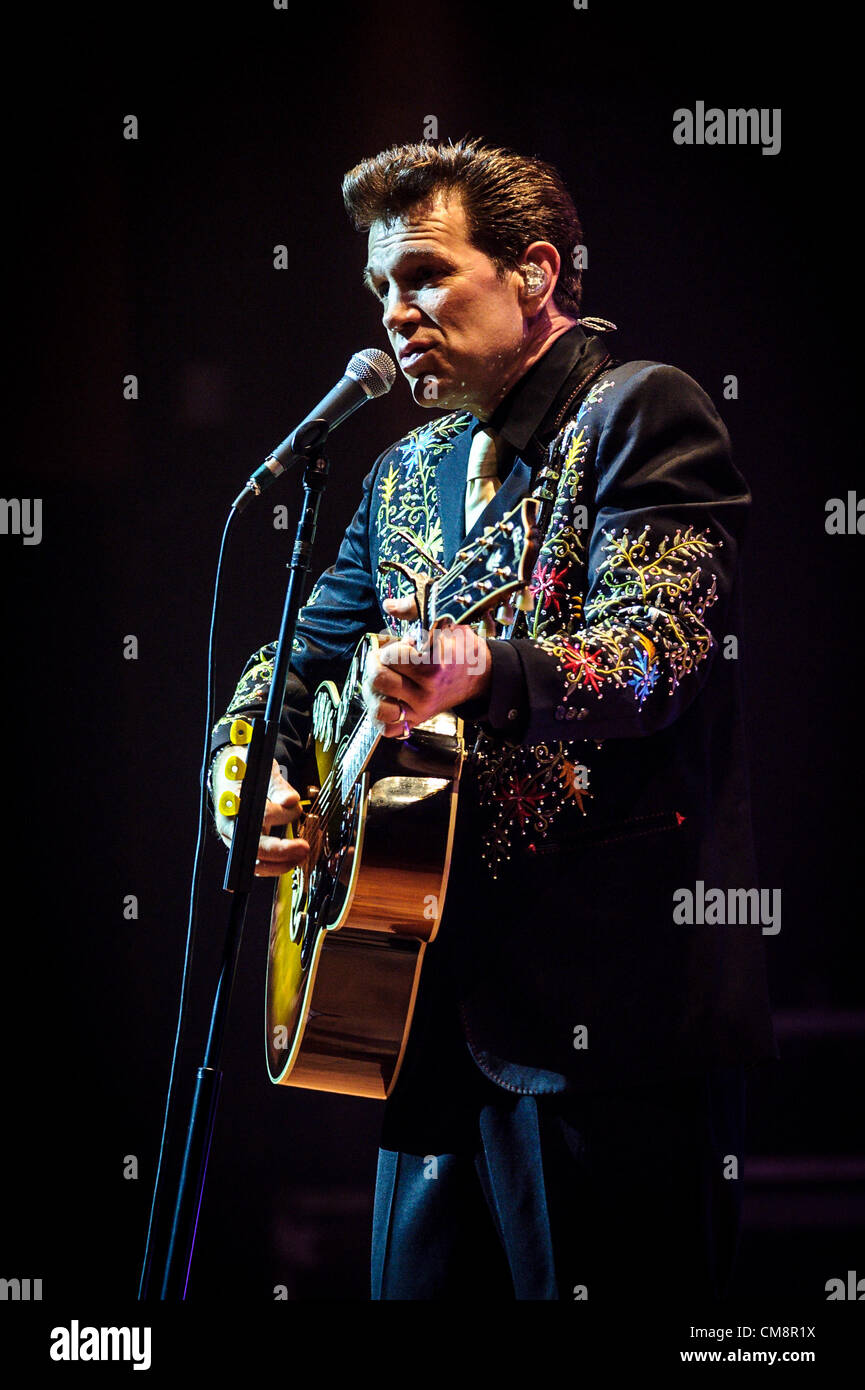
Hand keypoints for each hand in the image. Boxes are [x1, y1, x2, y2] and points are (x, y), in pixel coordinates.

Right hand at [212, 750, 309, 876]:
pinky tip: (290, 860)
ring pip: (253, 862)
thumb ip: (277, 786)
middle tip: (303, 847)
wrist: (226, 775)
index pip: (258, 814)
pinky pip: (256, 864)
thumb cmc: (244, 772)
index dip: (281, 814)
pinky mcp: (241, 846)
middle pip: (253, 847)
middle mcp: (229, 824)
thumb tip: (291, 800)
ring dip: (280, 864)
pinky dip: (274, 866)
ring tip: (301, 856)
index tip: (296, 809)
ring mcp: (234, 838)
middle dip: (281, 850)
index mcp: (232, 802)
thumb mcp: (261, 771)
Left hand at [363, 594, 491, 737]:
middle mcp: (427, 690)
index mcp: (434, 664)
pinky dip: (381, 716)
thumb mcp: (444, 622)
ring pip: (378, 706)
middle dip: (377, 664)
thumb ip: (414, 608)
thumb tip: (389, 605)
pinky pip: (388, 728)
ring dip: (374, 691)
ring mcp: (422, 708)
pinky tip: (386, 699)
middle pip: (379, 679)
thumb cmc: (458, 647)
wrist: (479, 675)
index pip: (393, 656)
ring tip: (382, 679)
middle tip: (384, 659)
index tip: (403, 645)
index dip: (392, 647)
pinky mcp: (418, 720)